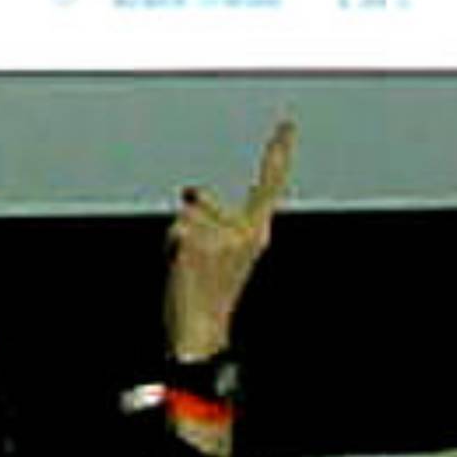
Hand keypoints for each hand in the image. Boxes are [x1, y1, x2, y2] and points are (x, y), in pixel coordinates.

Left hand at [167, 118, 293, 358]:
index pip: (269, 184)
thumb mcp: (222, 253)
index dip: (278, 152)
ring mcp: (220, 237)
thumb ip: (215, 220)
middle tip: (197, 264)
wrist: (202, 332)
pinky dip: (169, 248)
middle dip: (188, 224)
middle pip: (199, 200)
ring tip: (190, 271)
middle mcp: (244, 232)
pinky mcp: (197, 243)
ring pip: (182, 217)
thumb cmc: (210, 294)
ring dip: (176, 241)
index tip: (287, 124)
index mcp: (256, 234)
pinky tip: (182, 271)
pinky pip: (173, 230)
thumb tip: (189, 190)